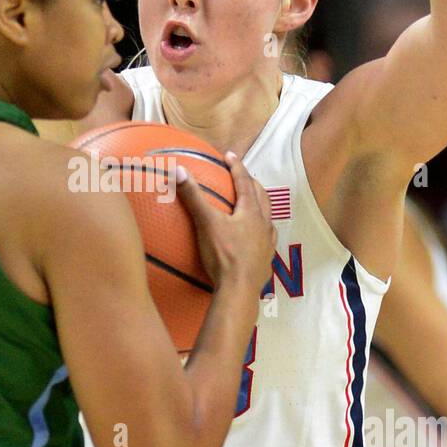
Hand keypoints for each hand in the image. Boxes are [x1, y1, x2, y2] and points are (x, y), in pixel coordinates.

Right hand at [176, 151, 275, 289]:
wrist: (239, 291)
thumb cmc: (224, 256)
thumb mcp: (206, 224)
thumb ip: (193, 197)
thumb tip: (178, 170)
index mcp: (250, 212)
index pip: (244, 182)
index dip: (236, 166)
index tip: (229, 155)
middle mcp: (263, 224)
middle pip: (261, 197)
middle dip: (251, 183)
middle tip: (242, 176)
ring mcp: (267, 243)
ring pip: (267, 218)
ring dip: (260, 207)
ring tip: (252, 204)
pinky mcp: (266, 261)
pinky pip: (267, 240)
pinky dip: (261, 232)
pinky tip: (256, 238)